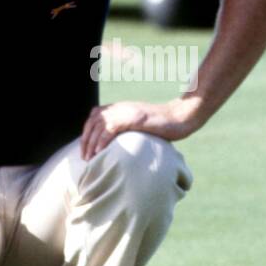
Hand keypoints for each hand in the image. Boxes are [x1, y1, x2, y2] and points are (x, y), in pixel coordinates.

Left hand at [79, 98, 201, 160]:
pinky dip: (102, 141)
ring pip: (99, 125)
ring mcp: (127, 111)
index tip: (85, 149)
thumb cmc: (164, 125)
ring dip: (91, 143)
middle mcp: (121, 107)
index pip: (95, 116)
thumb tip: (116, 144)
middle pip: (94, 121)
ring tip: (89, 158)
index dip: (87, 133)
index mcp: (121, 108)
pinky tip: (100, 152)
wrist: (181, 117)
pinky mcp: (134, 118)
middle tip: (84, 157)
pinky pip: (111, 129)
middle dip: (86, 140)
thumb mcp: (141, 124)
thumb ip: (127, 128)